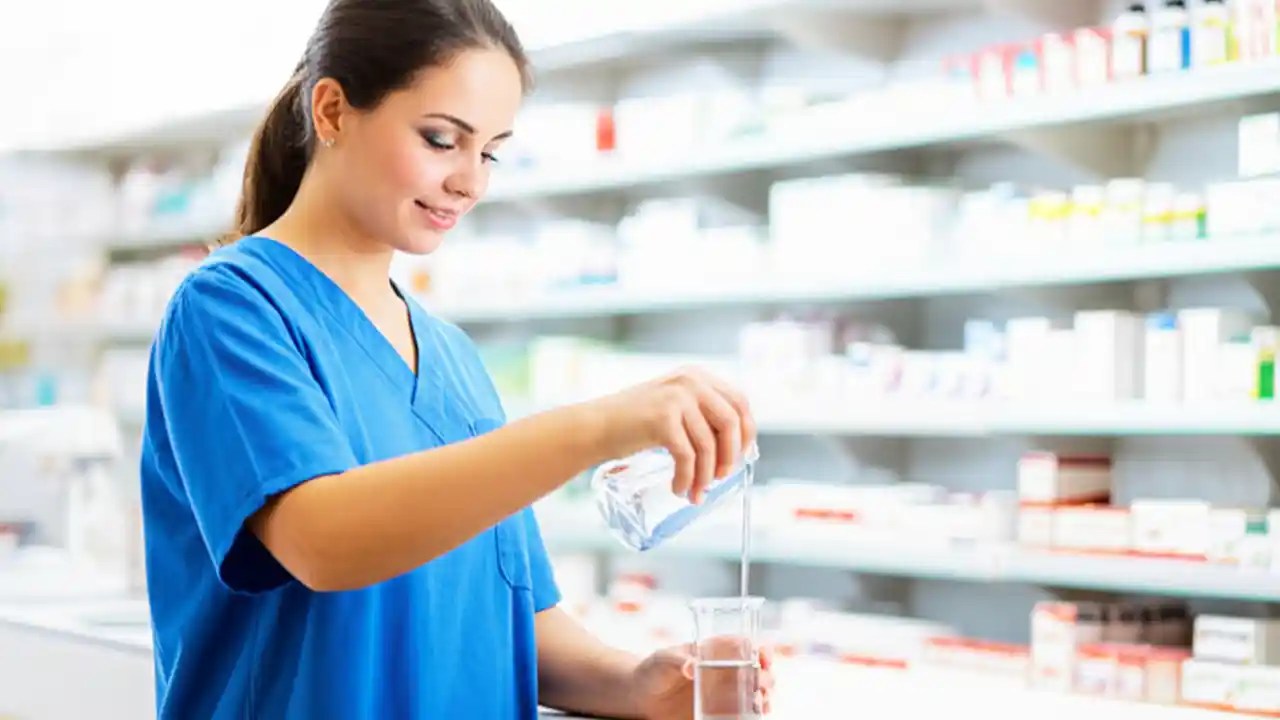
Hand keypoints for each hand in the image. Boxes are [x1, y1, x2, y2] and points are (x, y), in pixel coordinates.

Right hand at [589, 367, 756, 503]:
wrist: (596, 426)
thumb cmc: (635, 423)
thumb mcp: (674, 407)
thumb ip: (702, 416)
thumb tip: (735, 450)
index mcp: (698, 376)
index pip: (739, 402)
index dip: (746, 433)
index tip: (738, 458)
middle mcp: (690, 381)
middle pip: (731, 423)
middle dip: (729, 456)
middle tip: (719, 479)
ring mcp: (676, 398)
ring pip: (708, 445)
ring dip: (704, 475)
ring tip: (694, 491)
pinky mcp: (662, 418)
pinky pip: (687, 456)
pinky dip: (686, 478)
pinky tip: (678, 488)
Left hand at [632, 642, 774, 719]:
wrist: (641, 697)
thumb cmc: (652, 670)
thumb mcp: (663, 660)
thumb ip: (677, 661)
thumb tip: (691, 667)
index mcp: (716, 651)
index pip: (747, 645)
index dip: (761, 648)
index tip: (764, 656)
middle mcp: (725, 670)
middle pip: (759, 670)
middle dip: (767, 676)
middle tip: (761, 685)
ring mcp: (725, 692)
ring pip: (757, 692)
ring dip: (766, 696)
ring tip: (761, 702)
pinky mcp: (720, 711)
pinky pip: (745, 712)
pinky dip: (757, 713)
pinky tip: (758, 713)